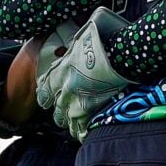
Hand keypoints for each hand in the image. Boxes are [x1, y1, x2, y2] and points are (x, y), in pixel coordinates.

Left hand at [35, 9, 134, 136]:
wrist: (121, 53)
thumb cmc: (106, 39)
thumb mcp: (85, 34)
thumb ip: (77, 41)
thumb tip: (78, 33)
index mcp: (60, 71)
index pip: (45, 89)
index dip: (47, 95)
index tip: (51, 98)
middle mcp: (64, 88)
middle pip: (55, 108)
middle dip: (61, 111)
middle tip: (68, 112)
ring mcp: (75, 102)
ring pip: (66, 120)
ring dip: (71, 122)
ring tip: (77, 123)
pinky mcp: (89, 112)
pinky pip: (80, 128)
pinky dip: (82, 131)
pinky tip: (86, 131)